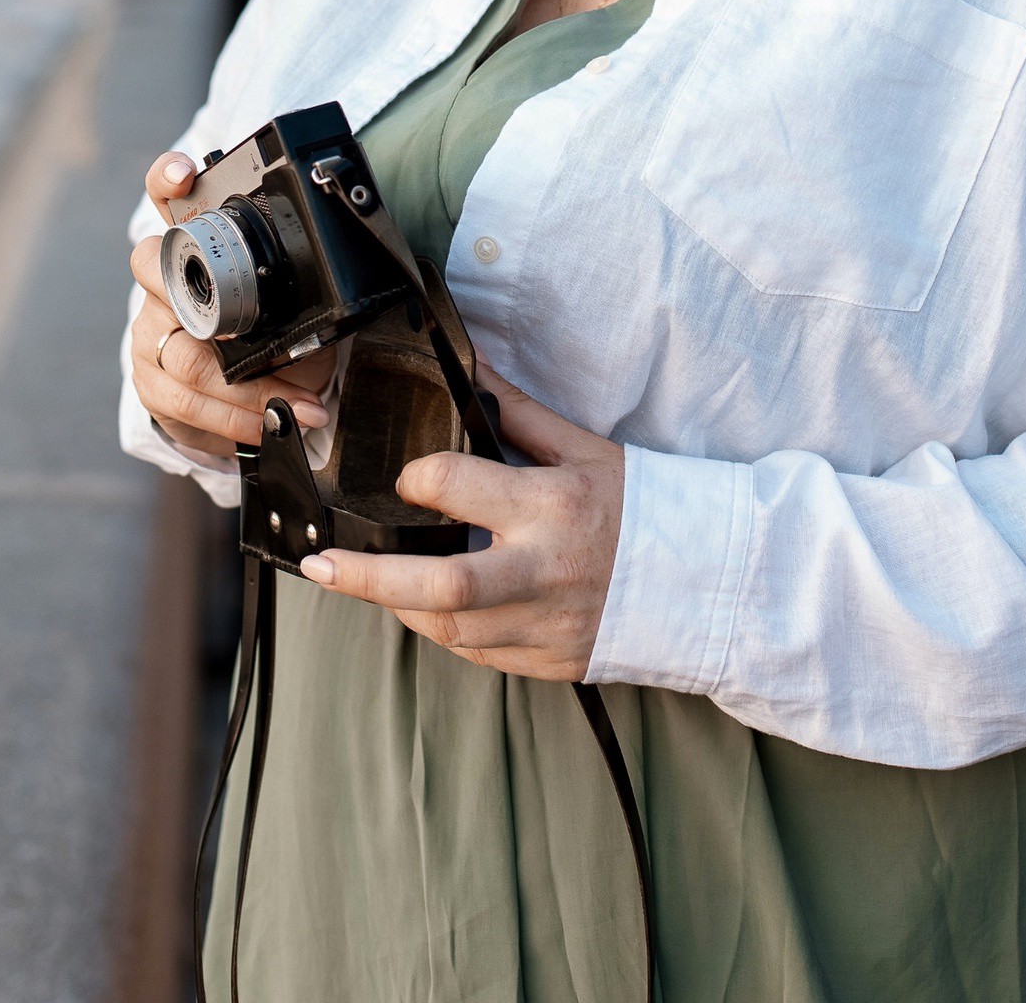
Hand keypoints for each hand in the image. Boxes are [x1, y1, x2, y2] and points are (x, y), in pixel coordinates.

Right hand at [129, 150, 335, 457]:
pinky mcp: (149, 379)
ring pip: (182, 357)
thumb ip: (306, 293)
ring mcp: (150, 328)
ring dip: (246, 393)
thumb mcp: (290, 304)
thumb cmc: (264, 330)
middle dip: (207, 306)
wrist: (227, 387)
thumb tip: (350, 310)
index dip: (169, 177)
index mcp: (194, 245)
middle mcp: (161, 280)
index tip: (184, 174)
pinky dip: (233, 420)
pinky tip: (267, 428)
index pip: (168, 196)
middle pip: (155, 272)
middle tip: (247, 332)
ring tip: (296, 407)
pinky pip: (183, 402)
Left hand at [299, 365, 624, 681]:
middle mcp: (544, 570)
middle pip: (441, 586)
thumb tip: (473, 363)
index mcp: (552, 505)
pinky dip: (442, 630)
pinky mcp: (549, 661)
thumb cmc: (642, 506)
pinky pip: (477, 653)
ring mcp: (545, 624)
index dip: (421, 478)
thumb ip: (519, 413)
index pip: (460, 488)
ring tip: (359, 580)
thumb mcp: (584, 447)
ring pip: (449, 630)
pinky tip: (419, 607)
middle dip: (370, 577)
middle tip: (321, 564)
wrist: (704, 581)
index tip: (410, 477)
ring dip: (396, 605)